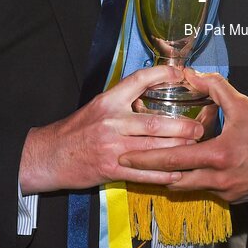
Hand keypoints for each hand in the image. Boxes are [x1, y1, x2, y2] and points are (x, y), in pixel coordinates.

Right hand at [19, 65, 203, 193]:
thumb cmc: (76, 131)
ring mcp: (111, 147)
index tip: (180, 72)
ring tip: (195, 148)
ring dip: (177, 150)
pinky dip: (160, 175)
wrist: (49, 156)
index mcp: (108, 102)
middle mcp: (111, 122)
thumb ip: (122, 102)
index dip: (161, 74)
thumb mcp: (97, 107)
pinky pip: (141, 173)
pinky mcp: (110, 169)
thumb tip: (150, 94)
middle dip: (181, 127)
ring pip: (152, 149)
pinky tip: (176, 174)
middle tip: (199, 129)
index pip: (138, 81)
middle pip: (154, 124)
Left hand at [119, 71, 247, 202]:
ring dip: (173, 177)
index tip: (125, 156)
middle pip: (174, 180)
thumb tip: (193, 74)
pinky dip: (197, 179)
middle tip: (129, 164)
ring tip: (155, 167)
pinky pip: (208, 189)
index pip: (173, 160)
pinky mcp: (235, 199)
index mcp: (218, 156)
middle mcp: (219, 179)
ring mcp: (227, 192)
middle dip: (150, 173)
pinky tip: (193, 168)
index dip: (146, 159)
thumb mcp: (243, 105)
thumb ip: (215, 88)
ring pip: (190, 187)